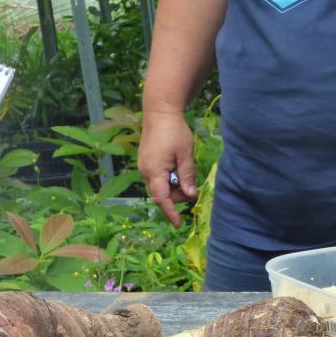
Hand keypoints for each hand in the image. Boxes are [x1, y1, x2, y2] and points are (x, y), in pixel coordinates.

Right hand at [139, 109, 197, 227]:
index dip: (170, 213)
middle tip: (191, 186)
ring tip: (184, 172)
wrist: (159, 111)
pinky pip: (156, 178)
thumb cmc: (174, 131)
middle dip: (176, 196)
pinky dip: (168, 179)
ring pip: (159, 187)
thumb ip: (187, 176)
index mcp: (154, 171)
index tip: (178, 224)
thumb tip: (190, 195)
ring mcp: (144, 166)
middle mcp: (145, 172)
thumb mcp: (185, 154)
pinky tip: (176, 168)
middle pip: (161, 195)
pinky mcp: (146, 162)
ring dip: (173, 187)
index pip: (162, 199)